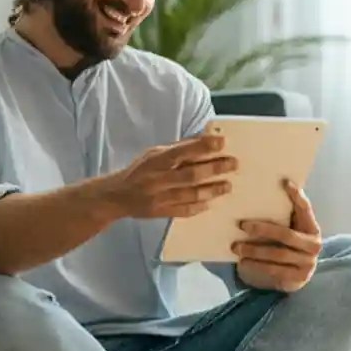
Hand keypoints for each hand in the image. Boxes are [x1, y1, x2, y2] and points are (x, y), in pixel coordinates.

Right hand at [100, 134, 237, 218]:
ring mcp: (159, 198)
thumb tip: (202, 138)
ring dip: (212, 190)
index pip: (181, 152)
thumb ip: (177, 149)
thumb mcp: (153, 154)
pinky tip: (211, 203)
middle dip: (214, 168)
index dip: (202, 147)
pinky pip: (183, 211)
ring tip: (228, 185)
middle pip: (191, 174)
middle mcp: (158, 179)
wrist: (116, 197)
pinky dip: (198, 207)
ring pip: (190, 194)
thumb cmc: (139, 171)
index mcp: (155, 160)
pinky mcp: (161, 212)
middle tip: (233, 164)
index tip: (221, 142)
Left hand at [234, 179, 322, 292]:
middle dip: (262, 229)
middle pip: (286, 234)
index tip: (285, 183)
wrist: (294, 276)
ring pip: (277, 254)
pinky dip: (256, 266)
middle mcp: (313, 245)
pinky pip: (274, 270)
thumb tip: (271, 188)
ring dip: (254, 250)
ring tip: (236, 247)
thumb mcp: (290, 229)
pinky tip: (243, 262)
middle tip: (242, 225)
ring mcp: (307, 263)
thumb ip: (284, 215)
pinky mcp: (297, 279)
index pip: (306, 209)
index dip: (297, 197)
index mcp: (312, 228)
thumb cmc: (287, 246)